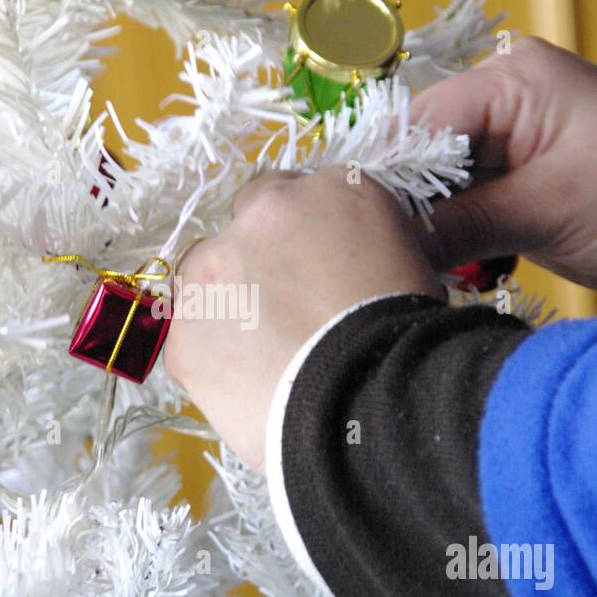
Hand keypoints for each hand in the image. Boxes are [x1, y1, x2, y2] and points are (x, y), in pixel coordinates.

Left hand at [164, 167, 441, 469]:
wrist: (371, 405)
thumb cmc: (410, 344)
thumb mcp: (412, 272)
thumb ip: (364, 252)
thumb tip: (346, 275)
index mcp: (335, 191)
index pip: (300, 194)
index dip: (301, 237)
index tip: (310, 270)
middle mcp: (265, 214)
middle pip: (244, 226)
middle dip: (257, 262)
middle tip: (284, 313)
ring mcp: (212, 270)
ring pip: (202, 278)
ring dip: (223, 304)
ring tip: (260, 356)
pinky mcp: (184, 335)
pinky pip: (189, 341)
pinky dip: (213, 362)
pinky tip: (248, 388)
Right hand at [409, 36, 596, 297]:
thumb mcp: (547, 212)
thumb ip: (460, 225)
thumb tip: (388, 246)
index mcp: (513, 77)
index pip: (419, 123)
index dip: (387, 178)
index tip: (362, 233)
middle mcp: (506, 95)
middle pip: (423, 152)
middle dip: (408, 207)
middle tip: (389, 260)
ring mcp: (514, 136)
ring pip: (440, 183)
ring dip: (431, 227)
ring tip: (419, 268)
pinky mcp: (522, 176)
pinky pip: (467, 202)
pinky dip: (457, 235)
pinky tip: (452, 267)